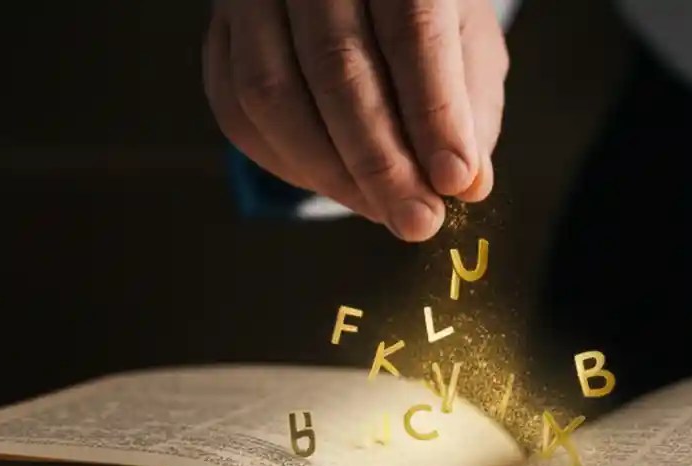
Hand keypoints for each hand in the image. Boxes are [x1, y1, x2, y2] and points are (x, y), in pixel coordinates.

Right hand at [203, 0, 508, 241]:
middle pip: (336, 66)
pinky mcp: (220, 33)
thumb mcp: (465, 43)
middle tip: (416, 219)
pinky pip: (235, 110)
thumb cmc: (419, 17)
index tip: (453, 181)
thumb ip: (470, 110)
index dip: (432, 113)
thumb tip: (469, 183)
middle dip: (379, 162)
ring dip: (328, 172)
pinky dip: (285, 163)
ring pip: (271, 94)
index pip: (411, 31)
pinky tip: (331, 183)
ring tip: (379, 209)